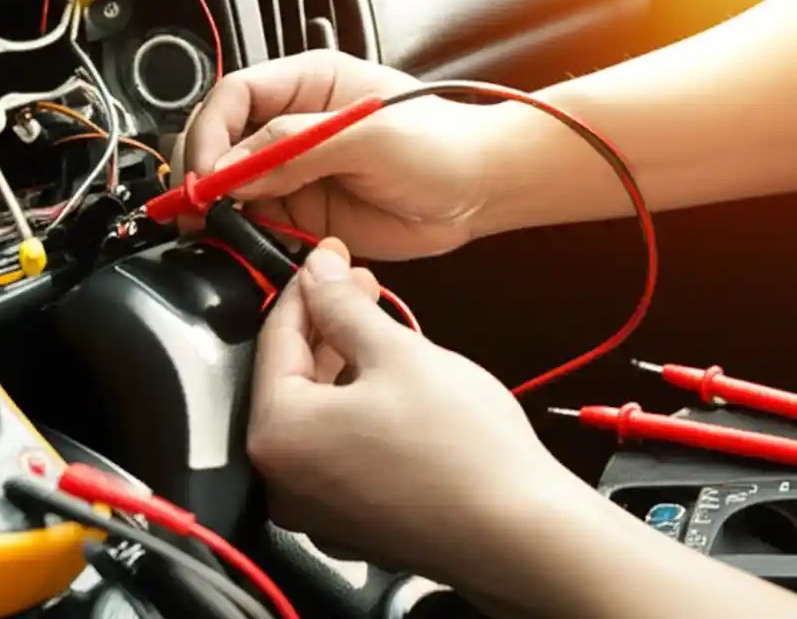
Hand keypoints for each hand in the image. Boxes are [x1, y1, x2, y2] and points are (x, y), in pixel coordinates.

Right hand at [176, 50, 501, 259]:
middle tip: (198, 206)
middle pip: (223, 141)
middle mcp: (293, 126)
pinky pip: (259, 223)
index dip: (211, 131)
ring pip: (234, 187)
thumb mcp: (370, 135)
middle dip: (204, 171)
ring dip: (218, 209)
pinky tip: (245, 243)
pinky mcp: (305, 213)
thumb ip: (299, 147)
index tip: (209, 171)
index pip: (235, 96)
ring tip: (210, 230)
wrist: (480, 192)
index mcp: (308, 84)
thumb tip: (235, 169)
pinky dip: (245, 236)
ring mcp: (296, 172)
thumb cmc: (442, 145)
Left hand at [248, 239, 565, 585]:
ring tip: (387, 338)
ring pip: (319, 418)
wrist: (521, 535)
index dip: (308, 289)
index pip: (275, 339)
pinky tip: (396, 392)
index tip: (327, 261)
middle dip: (328, 328)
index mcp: (279, 435)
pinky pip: (342, 454)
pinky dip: (360, 416)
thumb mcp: (398, 352)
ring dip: (345, 370)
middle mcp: (284, 481)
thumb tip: (318, 273)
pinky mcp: (354, 524)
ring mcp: (318, 510)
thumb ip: (343, 306)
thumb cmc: (463, 453)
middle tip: (361, 289)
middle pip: (293, 380)